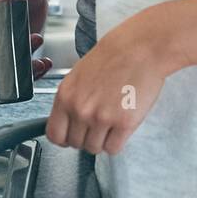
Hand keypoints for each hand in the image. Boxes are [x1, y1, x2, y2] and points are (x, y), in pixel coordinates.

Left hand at [46, 9, 175, 154]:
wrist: (141, 48)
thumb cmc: (114, 56)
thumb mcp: (80, 75)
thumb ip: (72, 99)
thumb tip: (68, 121)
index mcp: (66, 96)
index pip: (55, 135)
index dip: (65, 138)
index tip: (73, 135)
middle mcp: (80, 109)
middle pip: (76, 144)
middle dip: (87, 137)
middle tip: (99, 123)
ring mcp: (102, 118)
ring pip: (95, 148)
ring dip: (103, 140)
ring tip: (112, 121)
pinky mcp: (124, 123)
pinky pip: (114, 149)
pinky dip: (118, 142)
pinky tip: (121, 125)